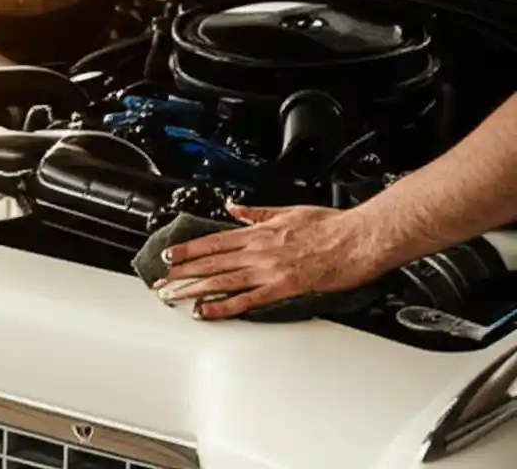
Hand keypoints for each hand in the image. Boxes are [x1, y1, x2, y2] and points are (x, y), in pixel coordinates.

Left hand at [156, 204, 397, 319]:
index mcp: (259, 232)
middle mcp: (259, 250)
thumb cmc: (330, 225)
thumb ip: (257, 212)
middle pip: (212, 262)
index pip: (215, 241)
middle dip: (183, 272)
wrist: (359, 238)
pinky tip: (207, 311)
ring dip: (195, 288)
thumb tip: (235, 208)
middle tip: (161, 281)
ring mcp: (269, 269)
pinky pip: (248, 299)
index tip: (170, 255)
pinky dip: (224, 306)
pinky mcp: (284, 287)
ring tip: (173, 296)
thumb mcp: (287, 210)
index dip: (189, 249)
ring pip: (223, 280)